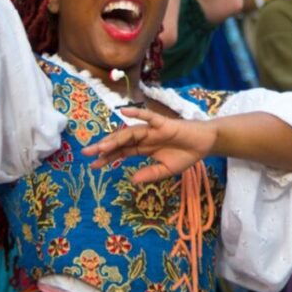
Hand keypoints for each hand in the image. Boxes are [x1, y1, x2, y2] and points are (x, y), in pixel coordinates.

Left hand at [84, 107, 217, 183]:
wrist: (205, 144)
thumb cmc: (186, 155)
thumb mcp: (167, 171)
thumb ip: (150, 174)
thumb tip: (133, 180)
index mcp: (143, 148)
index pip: (121, 152)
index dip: (107, 158)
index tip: (93, 166)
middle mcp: (144, 137)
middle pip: (121, 141)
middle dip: (104, 147)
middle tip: (87, 153)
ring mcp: (153, 129)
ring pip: (130, 132)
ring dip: (115, 138)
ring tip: (102, 145)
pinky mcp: (163, 123)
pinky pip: (148, 116)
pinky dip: (137, 112)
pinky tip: (124, 111)